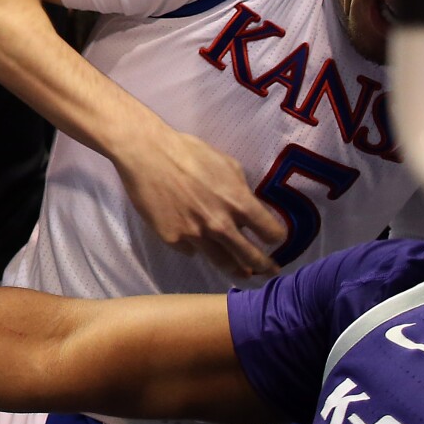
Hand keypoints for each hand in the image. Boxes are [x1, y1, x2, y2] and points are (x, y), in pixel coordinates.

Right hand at [114, 127, 286, 278]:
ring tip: (241, 272)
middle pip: (252, 257)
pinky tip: (193, 238)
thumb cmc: (188, 152)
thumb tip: (246, 206)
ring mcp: (195, 235)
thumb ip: (240, 189)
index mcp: (239, 203)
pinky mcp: (172, 239)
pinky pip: (190, 250)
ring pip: (222, 263)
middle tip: (270, 271)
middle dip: (265, 266)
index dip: (276, 237)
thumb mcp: (226, 164)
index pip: (271, 232)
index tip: (274, 239)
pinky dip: (195, 246)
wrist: (146, 154)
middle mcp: (220, 225)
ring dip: (235, 268)